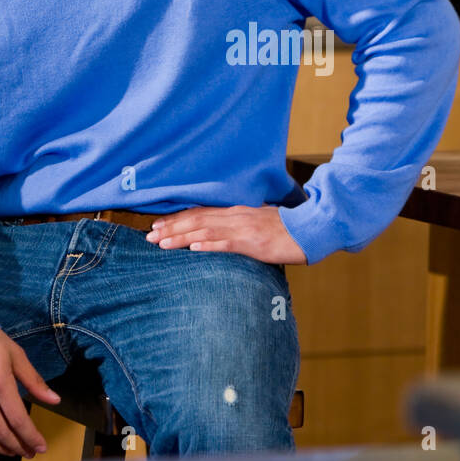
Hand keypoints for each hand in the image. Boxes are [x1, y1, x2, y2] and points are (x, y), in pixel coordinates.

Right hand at [0, 326, 61, 459]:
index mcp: (0, 381)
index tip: (40, 447)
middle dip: (18, 446)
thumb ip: (34, 381)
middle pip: (1, 431)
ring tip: (11, 452)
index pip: (18, 419)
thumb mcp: (16, 355)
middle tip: (28, 452)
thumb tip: (55, 400)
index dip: (31, 437)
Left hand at [145, 205, 307, 265]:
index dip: (177, 218)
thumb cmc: (286, 229)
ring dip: (181, 237)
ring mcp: (243, 229)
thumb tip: (223, 232)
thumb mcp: (259, 221)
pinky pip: (226, 244)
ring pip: (205, 231)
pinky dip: (208, 246)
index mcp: (236, 211)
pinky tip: (193, 249)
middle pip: (197, 220)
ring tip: (161, 243)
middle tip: (149, 234)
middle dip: (171, 227)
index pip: (200, 212)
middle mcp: (235, 216)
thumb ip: (240, 224)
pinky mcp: (253, 243)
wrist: (310, 229)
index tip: (158, 224)